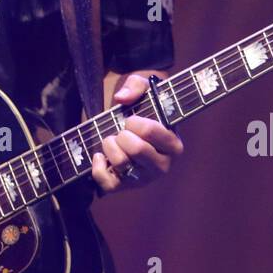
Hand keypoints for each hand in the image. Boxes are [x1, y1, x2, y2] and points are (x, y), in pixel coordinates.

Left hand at [91, 73, 183, 196]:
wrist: (132, 129)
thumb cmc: (144, 109)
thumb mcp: (145, 88)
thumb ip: (136, 85)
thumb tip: (122, 98)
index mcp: (174, 145)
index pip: (151, 131)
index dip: (135, 122)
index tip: (132, 119)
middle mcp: (163, 166)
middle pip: (136, 148)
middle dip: (122, 134)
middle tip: (122, 131)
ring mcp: (144, 179)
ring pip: (121, 163)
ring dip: (109, 145)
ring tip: (113, 140)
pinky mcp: (125, 187)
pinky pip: (107, 183)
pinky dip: (98, 167)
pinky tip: (100, 156)